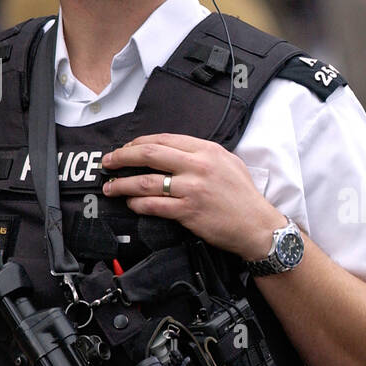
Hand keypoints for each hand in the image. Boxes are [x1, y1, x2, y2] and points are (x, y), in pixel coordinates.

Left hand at [101, 133, 283, 259]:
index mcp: (207, 150)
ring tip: (111, 187)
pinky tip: (131, 204)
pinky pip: (153, 205)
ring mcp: (192, 189)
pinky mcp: (188, 212)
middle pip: (149, 155)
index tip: (126, 149)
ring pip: (146, 182)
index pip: (164, 139)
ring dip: (122, 184)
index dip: (138, 143)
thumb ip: (202, 154)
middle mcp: (198, 166)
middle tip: (108, 162)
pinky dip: (137, 204)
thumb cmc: (244, 196)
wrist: (257, 225)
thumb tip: (173, 152)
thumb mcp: (228, 163)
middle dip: (122, 157)